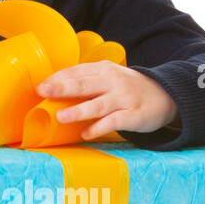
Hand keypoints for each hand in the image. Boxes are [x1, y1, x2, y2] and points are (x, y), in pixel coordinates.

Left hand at [36, 62, 179, 139]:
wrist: (165, 95)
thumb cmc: (128, 88)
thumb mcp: (109, 78)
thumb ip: (86, 81)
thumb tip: (54, 89)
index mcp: (103, 70)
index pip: (77, 72)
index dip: (58, 78)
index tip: (39, 86)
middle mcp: (113, 82)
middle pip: (84, 84)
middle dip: (62, 87)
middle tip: (43, 91)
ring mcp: (123, 98)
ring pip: (98, 104)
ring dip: (79, 110)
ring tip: (61, 117)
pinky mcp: (133, 115)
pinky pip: (114, 122)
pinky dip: (99, 128)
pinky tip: (86, 134)